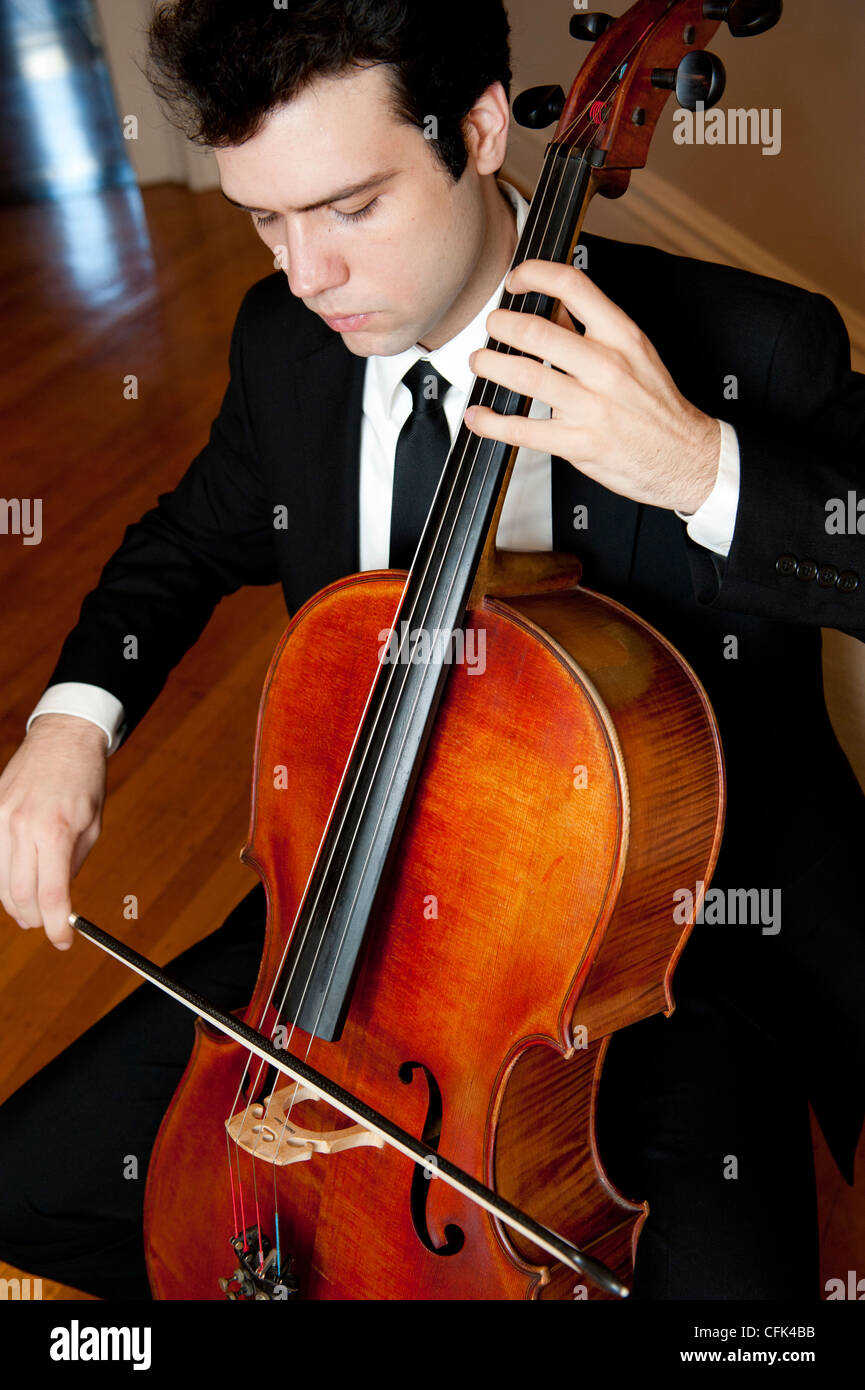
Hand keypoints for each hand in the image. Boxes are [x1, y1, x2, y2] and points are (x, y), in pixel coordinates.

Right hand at [0, 714, 107, 948]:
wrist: (62, 738)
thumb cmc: (84, 781)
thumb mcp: (92, 826)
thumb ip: (73, 863)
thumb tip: (59, 899)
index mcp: (56, 831)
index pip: (52, 895)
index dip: (56, 926)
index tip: (63, 940)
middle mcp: (23, 827)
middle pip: (21, 895)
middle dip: (35, 919)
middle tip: (47, 926)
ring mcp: (2, 820)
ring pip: (1, 882)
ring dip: (16, 904)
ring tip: (32, 910)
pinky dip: (4, 878)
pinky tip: (18, 882)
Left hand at [464, 258, 720, 515]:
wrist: (685, 456)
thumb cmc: (657, 406)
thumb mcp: (633, 353)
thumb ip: (589, 329)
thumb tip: (550, 307)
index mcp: (621, 336)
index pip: (573, 286)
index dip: (535, 275)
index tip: (516, 281)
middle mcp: (606, 367)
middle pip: (538, 331)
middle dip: (502, 325)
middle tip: (491, 327)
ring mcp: (592, 407)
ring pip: (527, 376)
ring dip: (491, 366)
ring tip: (481, 362)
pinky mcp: (579, 443)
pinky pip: (524, 430)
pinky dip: (493, 423)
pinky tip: (479, 416)